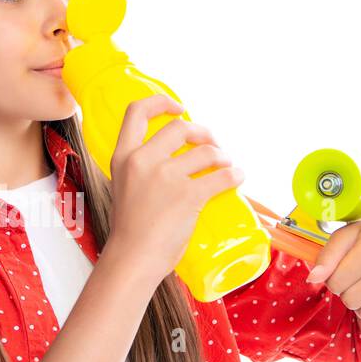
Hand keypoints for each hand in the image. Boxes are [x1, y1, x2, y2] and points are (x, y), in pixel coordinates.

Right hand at [106, 93, 243, 289]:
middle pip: (180, 127)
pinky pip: (221, 176)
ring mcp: (166, 177)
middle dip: (202, 132)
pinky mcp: (188, 195)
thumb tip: (173, 163)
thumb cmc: (130, 231)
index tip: (179, 109)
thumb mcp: (124, 188)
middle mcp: (142, 161)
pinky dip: (234, 175)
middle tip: (211, 145)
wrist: (132, 259)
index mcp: (123, 157)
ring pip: (206, 151)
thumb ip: (140, 171)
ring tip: (226, 165)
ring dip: (222, 155)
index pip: (136, 111)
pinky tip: (237, 178)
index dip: (161, 103)